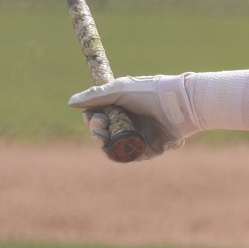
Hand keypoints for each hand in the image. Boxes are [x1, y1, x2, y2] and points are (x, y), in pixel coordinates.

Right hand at [68, 74, 200, 156]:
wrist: (178, 104)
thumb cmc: (149, 92)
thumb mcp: (119, 90)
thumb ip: (95, 97)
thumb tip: (70, 103)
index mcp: (119, 107)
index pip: (97, 117)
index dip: (92, 121)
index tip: (95, 119)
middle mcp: (127, 122)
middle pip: (103, 135)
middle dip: (98, 134)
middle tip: (101, 131)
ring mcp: (138, 136)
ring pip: (115, 148)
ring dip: (108, 147)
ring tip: (108, 140)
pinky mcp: (150, 148)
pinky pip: (132, 157)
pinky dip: (128, 154)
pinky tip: (129, 146)